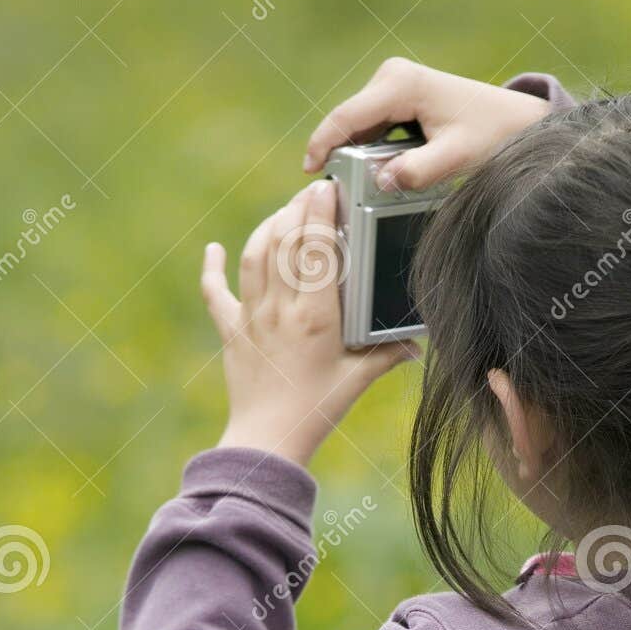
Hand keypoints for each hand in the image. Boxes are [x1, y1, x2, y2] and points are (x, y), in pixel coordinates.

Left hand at [201, 181, 417, 463]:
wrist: (268, 440)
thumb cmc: (316, 411)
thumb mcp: (357, 380)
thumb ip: (386, 355)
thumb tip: (416, 344)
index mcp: (315, 318)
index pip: (316, 250)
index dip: (320, 213)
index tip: (327, 190)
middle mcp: (280, 310)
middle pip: (284, 242)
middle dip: (296, 210)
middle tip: (310, 193)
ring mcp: (252, 317)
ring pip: (255, 256)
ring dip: (267, 228)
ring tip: (284, 214)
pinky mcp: (232, 331)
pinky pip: (216, 293)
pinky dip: (213, 268)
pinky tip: (215, 250)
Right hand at [303, 57, 548, 191]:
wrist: (516, 120)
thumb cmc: (491, 135)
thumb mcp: (457, 158)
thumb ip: (419, 171)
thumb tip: (382, 181)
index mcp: (401, 84)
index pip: (347, 116)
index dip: (323, 144)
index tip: (308, 172)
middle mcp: (392, 76)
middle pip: (349, 121)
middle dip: (340, 155)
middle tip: (337, 193)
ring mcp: (393, 83)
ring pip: (358, 125)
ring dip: (354, 154)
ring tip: (353, 188)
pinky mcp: (398, 94)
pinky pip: (371, 126)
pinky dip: (368, 149)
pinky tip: (372, 174)